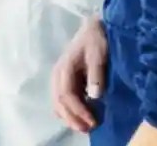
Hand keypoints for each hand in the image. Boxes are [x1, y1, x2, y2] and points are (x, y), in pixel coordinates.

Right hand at [52, 15, 107, 132]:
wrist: (93, 27)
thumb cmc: (96, 39)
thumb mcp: (98, 54)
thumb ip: (96, 75)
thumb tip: (95, 96)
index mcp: (64, 68)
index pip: (67, 95)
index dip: (78, 111)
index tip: (92, 121)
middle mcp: (58, 75)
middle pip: (59, 103)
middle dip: (72, 118)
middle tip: (88, 129)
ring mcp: (60, 78)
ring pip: (59, 103)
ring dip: (70, 117)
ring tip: (86, 126)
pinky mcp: (65, 80)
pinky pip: (63, 100)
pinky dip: (70, 110)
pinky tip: (83, 115)